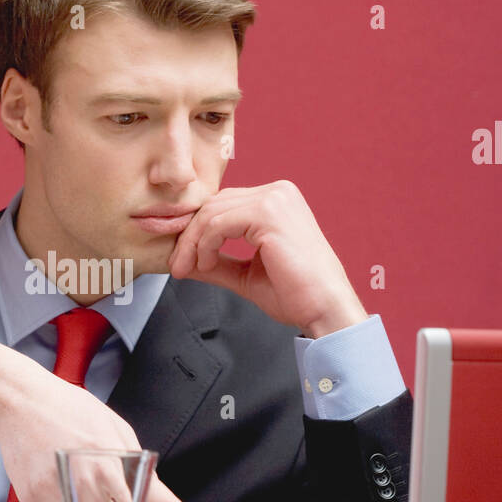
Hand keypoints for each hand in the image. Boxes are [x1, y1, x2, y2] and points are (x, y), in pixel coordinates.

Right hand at [0, 357, 193, 501]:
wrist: (21, 403)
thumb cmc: (67, 410)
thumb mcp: (112, 427)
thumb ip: (136, 462)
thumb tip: (152, 496)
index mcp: (106, 458)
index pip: (142, 495)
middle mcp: (83, 478)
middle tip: (95, 476)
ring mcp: (56, 491)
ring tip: (76, 480)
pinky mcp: (34, 500)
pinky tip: (63, 493)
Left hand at [167, 180, 367, 337]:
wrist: (324, 308)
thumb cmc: (295, 294)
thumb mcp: (245, 274)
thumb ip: (216, 262)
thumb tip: (183, 261)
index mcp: (276, 201)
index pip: (223, 205)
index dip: (196, 230)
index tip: (180, 258)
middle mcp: (277, 192)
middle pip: (213, 205)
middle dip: (188, 236)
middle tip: (177, 266)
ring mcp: (274, 199)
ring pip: (211, 213)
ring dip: (192, 244)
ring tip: (189, 269)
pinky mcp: (268, 213)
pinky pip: (218, 224)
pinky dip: (204, 245)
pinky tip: (205, 264)